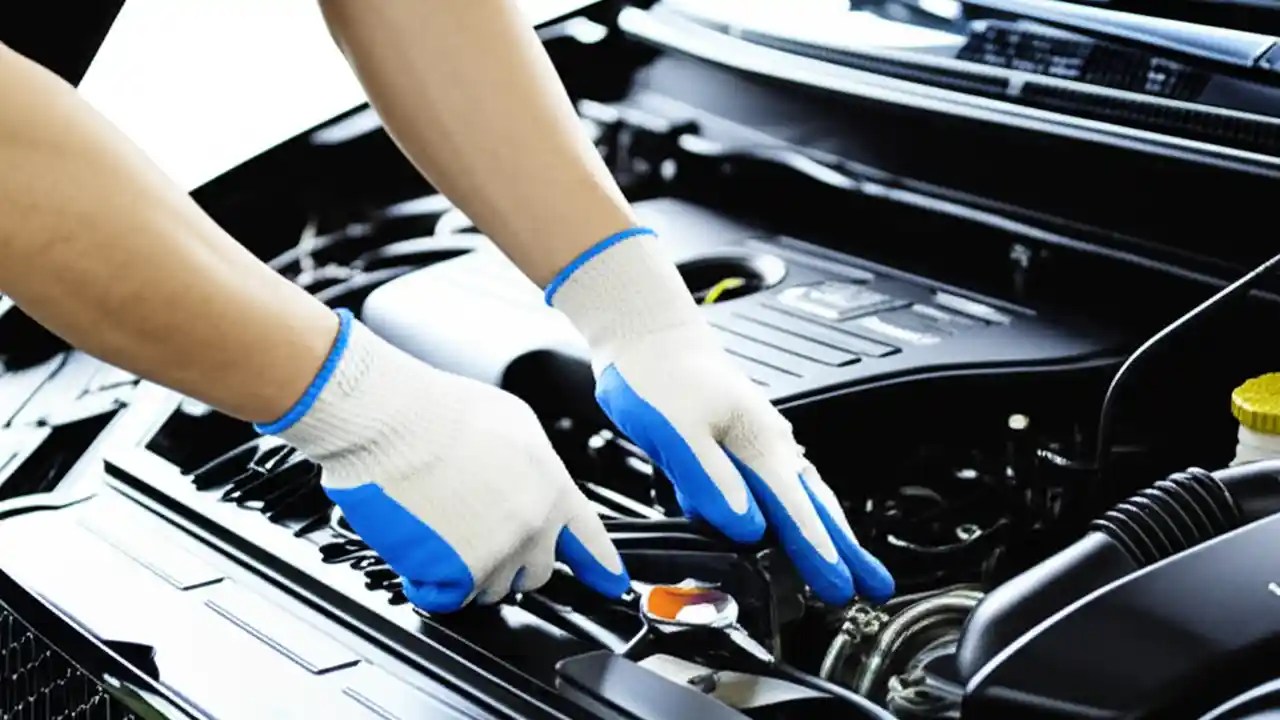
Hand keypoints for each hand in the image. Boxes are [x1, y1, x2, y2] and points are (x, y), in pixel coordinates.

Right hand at [257, 310, 629, 611]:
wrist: (392, 421)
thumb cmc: (441, 412)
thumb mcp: (515, 424)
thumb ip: (535, 468)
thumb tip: (533, 485)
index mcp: (552, 488)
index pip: (590, 542)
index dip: (600, 567)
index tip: (610, 583)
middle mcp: (530, 526)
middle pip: (537, 572)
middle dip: (513, 561)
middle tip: (480, 533)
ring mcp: (494, 555)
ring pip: (493, 589)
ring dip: (472, 572)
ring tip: (445, 530)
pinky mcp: (453, 575)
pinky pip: (449, 598)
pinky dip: (433, 583)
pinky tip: (422, 551)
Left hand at [548, 229, 893, 604]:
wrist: (646, 332)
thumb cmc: (658, 373)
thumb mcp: (675, 432)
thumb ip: (710, 480)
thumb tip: (745, 525)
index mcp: (759, 442)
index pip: (797, 511)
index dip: (818, 554)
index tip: (840, 587)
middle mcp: (768, 443)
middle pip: (816, 506)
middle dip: (844, 548)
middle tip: (872, 584)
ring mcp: (756, 441)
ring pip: (800, 497)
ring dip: (823, 534)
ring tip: (843, 566)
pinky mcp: (737, 442)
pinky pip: (776, 486)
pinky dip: (790, 513)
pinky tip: (788, 528)